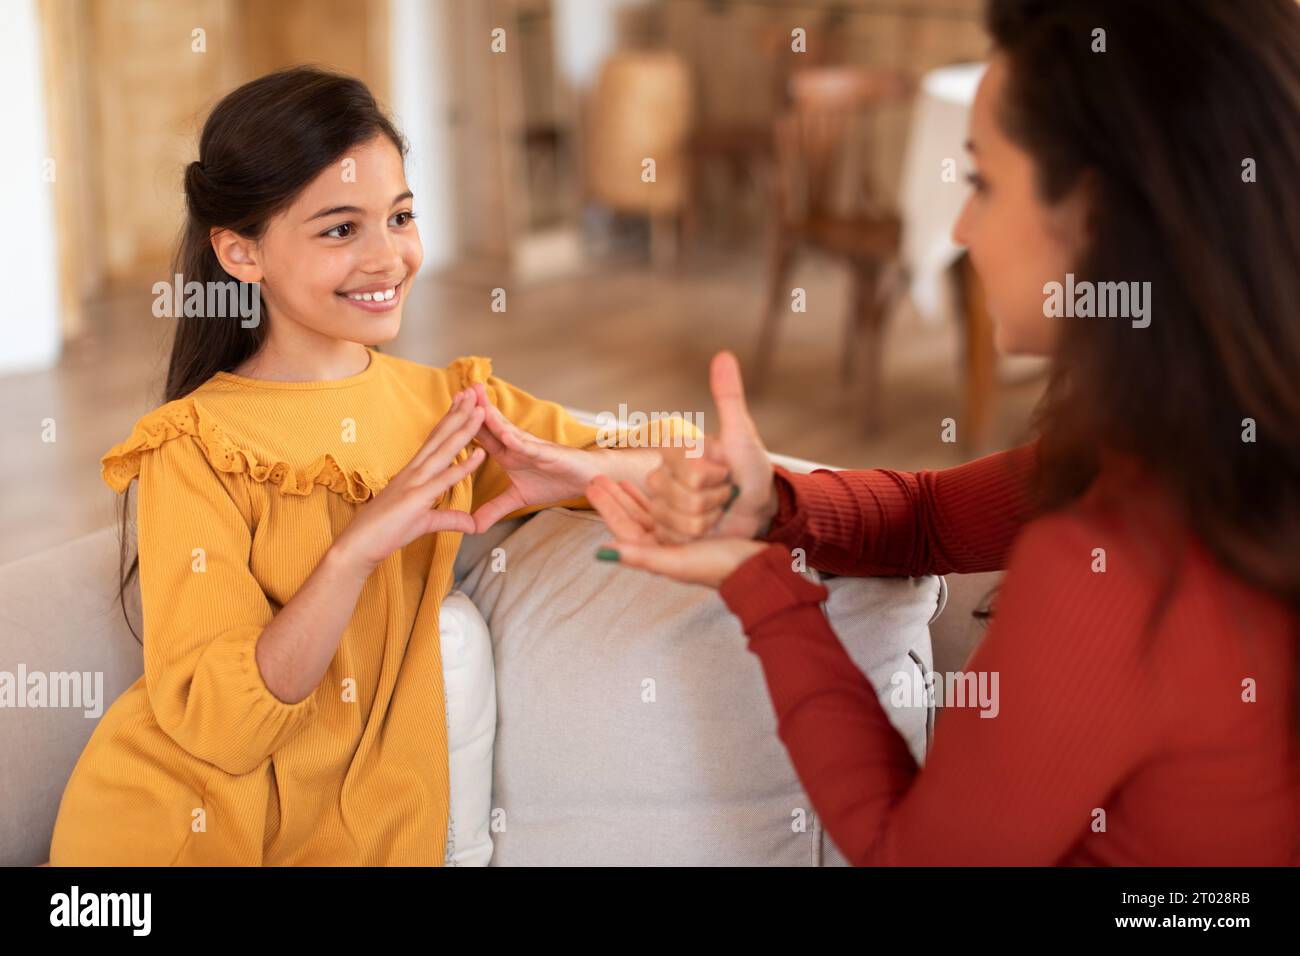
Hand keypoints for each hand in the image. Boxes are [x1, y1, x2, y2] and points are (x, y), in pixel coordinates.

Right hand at [332, 389, 484, 574]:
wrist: (358, 545)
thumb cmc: (384, 532)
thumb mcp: (425, 523)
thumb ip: (450, 519)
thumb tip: (472, 524)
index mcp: (413, 472)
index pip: (435, 440)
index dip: (449, 420)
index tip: (462, 402)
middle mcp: (414, 471)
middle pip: (441, 436)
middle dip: (459, 413)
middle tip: (474, 391)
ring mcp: (415, 482)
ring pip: (444, 451)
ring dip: (464, 430)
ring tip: (481, 411)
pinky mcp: (418, 498)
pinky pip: (445, 480)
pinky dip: (463, 467)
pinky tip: (480, 454)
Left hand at [464, 381, 597, 532]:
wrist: (586, 481)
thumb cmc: (555, 481)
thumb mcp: (518, 498)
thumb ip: (495, 508)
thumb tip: (473, 525)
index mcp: (506, 452)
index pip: (480, 435)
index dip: (462, 424)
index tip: (443, 411)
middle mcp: (516, 444)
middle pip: (490, 424)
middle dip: (474, 408)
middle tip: (457, 391)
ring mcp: (532, 447)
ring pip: (507, 429)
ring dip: (491, 416)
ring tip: (476, 401)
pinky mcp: (548, 454)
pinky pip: (530, 447)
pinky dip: (517, 441)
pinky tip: (505, 435)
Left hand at [587, 472, 769, 588]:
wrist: (755, 567)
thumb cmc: (718, 566)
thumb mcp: (677, 560)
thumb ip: (640, 556)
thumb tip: (601, 552)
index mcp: (655, 555)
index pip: (623, 527)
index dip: (607, 506)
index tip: (594, 485)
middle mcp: (663, 548)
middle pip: (631, 519)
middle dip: (615, 498)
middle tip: (599, 477)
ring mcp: (678, 541)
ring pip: (648, 514)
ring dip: (633, 497)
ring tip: (618, 480)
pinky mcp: (694, 533)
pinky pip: (668, 512)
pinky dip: (658, 498)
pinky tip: (653, 487)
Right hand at [644, 350, 777, 542]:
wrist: (758, 507)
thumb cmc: (751, 470)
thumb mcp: (741, 434)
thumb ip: (728, 397)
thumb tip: (723, 355)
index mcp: (674, 452)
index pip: (687, 470)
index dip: (712, 476)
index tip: (725, 472)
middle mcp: (660, 476)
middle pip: (681, 497)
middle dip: (711, 499)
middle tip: (723, 493)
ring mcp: (660, 504)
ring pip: (676, 520)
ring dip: (706, 519)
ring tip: (716, 510)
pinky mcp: (663, 530)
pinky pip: (673, 537)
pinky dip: (697, 535)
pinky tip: (706, 528)